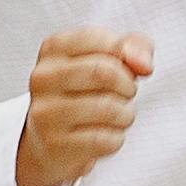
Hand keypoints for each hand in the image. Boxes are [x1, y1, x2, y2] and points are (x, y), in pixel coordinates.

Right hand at [21, 27, 155, 185]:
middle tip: (124, 94)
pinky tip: (104, 135)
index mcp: (53, 48)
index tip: (125, 69)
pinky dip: (115, 138)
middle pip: (104, 73)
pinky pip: (104, 139)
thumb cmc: (86, 91)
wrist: (51, 139)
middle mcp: (42, 77)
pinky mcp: (53, 144)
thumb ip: (135, 46)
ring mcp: (44, 112)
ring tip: (116, 116)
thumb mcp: (110, 59)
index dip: (127, 58)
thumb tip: (143, 64)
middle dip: (127, 86)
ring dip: (125, 114)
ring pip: (108, 108)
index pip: (104, 42)